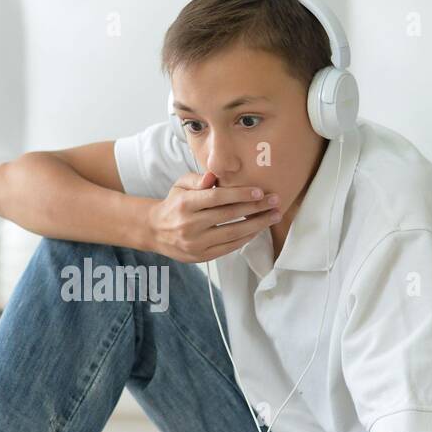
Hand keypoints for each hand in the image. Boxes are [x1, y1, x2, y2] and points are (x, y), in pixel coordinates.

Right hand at [148, 170, 280, 262]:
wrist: (155, 231)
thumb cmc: (174, 204)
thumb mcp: (180, 185)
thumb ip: (197, 179)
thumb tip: (213, 175)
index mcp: (185, 204)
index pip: (216, 198)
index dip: (240, 194)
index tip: (260, 192)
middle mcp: (190, 225)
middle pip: (229, 216)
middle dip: (256, 208)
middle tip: (275, 201)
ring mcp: (195, 244)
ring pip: (233, 234)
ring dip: (257, 225)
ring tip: (273, 216)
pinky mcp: (201, 257)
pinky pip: (229, 247)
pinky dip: (246, 238)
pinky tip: (258, 229)